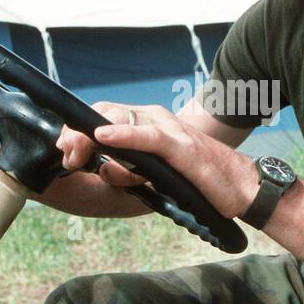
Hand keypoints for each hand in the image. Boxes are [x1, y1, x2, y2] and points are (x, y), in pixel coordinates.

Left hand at [57, 101, 258, 217]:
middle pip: (104, 114)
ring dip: (91, 137)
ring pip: (120, 121)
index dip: (77, 131)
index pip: (103, 117)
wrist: (241, 189)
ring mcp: (168, 130)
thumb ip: (131, 168)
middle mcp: (155, 120)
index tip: (62, 151)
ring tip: (76, 153)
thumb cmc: (200, 183)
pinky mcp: (180, 146)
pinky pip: (146, 136)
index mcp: (147, 125)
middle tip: (64, 156)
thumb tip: (103, 169)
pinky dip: (123, 136)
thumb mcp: (156, 175)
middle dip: (76, 134)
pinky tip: (104, 138)